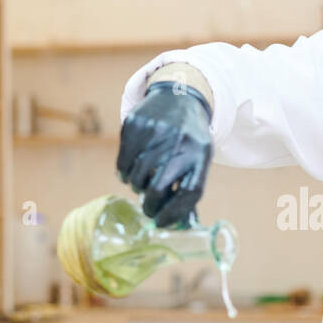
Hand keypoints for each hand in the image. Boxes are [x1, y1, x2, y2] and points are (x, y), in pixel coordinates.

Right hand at [116, 80, 212, 227]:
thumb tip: (182, 226)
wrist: (179, 96)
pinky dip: (124, 172)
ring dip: (137, 186)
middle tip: (149, 208)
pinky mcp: (135, 125)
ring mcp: (155, 132)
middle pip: (158, 189)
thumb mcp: (199, 159)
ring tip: (143, 179)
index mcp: (200, 154)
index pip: (190, 193)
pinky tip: (132, 167)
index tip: (161, 222)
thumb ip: (190, 189)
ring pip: (136, 179)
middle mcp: (180, 142)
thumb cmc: (190, 138)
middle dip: (150, 206)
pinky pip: (122, 163)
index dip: (174, 213)